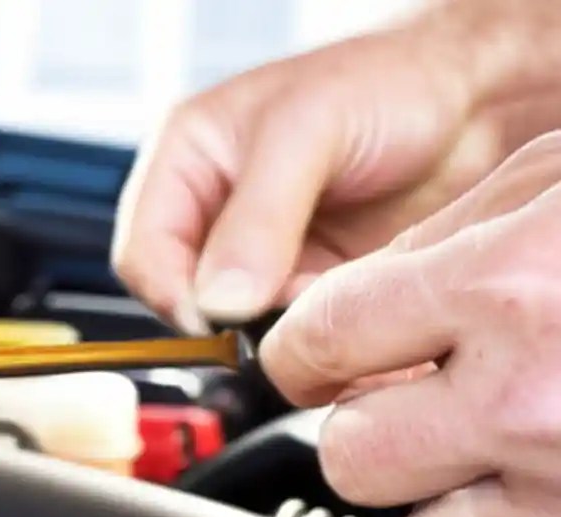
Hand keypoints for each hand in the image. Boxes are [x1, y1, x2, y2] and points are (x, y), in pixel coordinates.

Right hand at [111, 0, 560, 333]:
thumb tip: (217, 301)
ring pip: (238, 323)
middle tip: (286, 304)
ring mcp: (262, 251)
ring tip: (332, 290)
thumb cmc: (386, 80)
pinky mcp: (308, 281)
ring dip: (280, 325)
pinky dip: (318, 332)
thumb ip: (257, 218)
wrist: (477, 100)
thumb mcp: (308, 131)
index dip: (172, 293)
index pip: (144, 252)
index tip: (219, 320)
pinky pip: (290, 330)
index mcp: (188, 161)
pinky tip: (354, 303)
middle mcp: (215, 211)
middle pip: (184, 296)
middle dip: (230, 315)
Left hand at [260, 130, 560, 516]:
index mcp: (511, 290)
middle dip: (372, 427)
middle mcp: (539, 405)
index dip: (303, 351)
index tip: (312, 358)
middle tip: (416, 399)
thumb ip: (451, 240)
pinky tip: (556, 487)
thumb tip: (354, 302)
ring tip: (494, 450)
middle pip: (354, 459)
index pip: (320, 344)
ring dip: (441, 502)